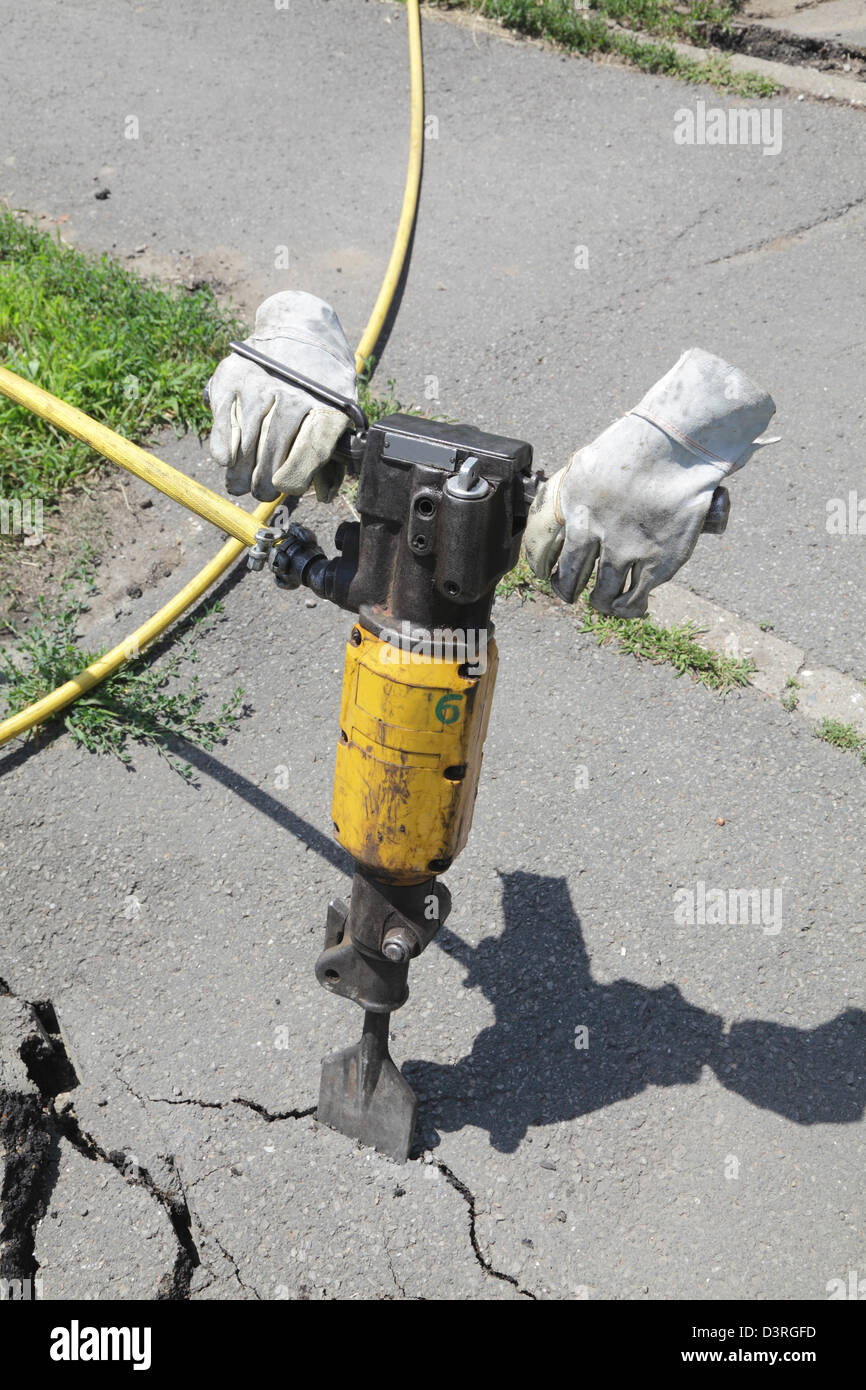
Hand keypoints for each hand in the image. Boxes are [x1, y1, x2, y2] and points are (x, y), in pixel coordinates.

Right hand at [207, 291, 356, 502]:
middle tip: (260, 493)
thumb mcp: (341, 408)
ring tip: (238, 486)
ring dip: (240, 471)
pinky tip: (224, 461)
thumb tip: (325, 494)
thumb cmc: (321, 382)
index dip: (295, 476)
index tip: (286, 488)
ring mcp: (260, 383)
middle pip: (274, 447)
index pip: (311, 448)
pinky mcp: (231, 376)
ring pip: (247, 437)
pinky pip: (225, 418)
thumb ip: (332, 450)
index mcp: (327, 403)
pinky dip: (223, 443)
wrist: (297, 326)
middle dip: (263, 481)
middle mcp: (293, 391)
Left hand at [524, 348, 777, 616]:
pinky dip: (631, 607)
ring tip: (605, 603)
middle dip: (570, 592)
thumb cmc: (638, 444)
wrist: (681, 443)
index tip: (555, 580)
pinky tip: (632, 606)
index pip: (553, 555)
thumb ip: (576, 493)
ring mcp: (627, 550)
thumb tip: (567, 514)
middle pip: (573, 580)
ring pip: (605, 595)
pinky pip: (637, 597)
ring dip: (602, 603)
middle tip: (574, 595)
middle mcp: (597, 534)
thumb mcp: (589, 464)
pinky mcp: (659, 561)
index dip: (553, 575)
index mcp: (576, 509)